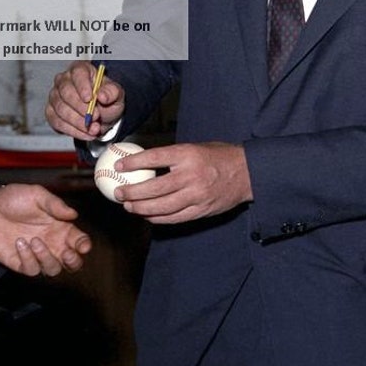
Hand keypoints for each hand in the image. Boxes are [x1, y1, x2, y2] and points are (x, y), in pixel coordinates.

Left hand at [0, 184, 91, 275]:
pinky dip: (28, 259)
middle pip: (72, 263)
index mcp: (60, 227)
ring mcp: (37, 254)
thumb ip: (55, 204)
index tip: (82, 245)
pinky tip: (20, 243)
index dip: (84, 246)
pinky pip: (32, 270)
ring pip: (53, 269)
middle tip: (66, 253)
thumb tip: (74, 214)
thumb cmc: (13, 198)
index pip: (79, 241)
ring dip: (47, 258)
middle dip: (73, 262)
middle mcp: (51, 243)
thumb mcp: (36, 195)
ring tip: (34, 240)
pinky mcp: (21, 262)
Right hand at [45, 60, 124, 140]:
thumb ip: (112, 93)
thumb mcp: (116, 94)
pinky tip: (85, 134)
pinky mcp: (51, 112)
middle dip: (81, 108)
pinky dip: (72, 131)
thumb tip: (102, 96)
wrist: (101, 115)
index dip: (82, 86)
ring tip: (94, 129)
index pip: (78, 73)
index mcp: (81, 69)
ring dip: (78, 122)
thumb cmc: (107, 99)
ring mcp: (55, 96)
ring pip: (60, 109)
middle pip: (66, 92)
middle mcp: (64, 80)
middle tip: (95, 118)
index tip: (89, 99)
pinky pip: (57, 122)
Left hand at [111, 141, 252, 223]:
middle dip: (132, 192)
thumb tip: (142, 161)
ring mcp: (197, 196)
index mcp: (188, 154)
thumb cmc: (218, 157)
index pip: (154, 158)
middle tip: (118, 192)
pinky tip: (147, 216)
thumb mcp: (194, 147)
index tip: (119, 166)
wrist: (247, 173)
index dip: (134, 163)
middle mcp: (191, 176)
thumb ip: (171, 156)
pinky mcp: (201, 211)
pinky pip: (175, 218)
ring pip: (162, 207)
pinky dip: (158, 218)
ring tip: (128, 206)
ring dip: (141, 208)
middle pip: (154, 188)